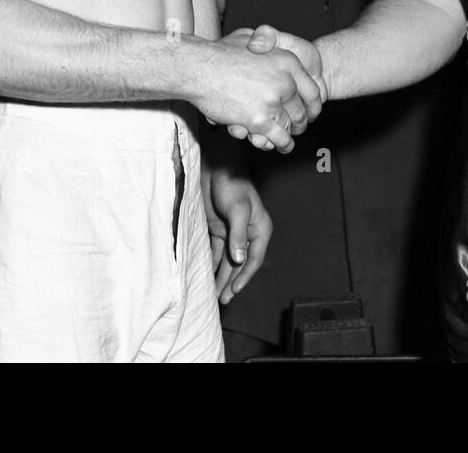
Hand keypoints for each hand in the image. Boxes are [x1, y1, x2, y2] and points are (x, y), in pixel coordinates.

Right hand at [190, 34, 321, 152]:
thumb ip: (265, 41)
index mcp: (288, 62)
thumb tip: (267, 43)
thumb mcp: (250, 37)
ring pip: (291, 125)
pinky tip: (282, 146)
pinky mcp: (259, 120)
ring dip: (292, 135)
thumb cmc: (219, 52)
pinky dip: (282, 144)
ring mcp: (272, 102)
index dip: (313, 104)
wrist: (198, 67)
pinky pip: (278, 137)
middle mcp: (285, 82)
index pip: (312, 89)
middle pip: (302, 110)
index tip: (310, 110)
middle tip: (299, 128)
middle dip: (302, 122)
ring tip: (290, 140)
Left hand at [203, 166, 271, 303]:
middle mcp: (248, 233)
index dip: (244, 276)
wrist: (215, 167)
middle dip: (232, 282)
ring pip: (228, 261)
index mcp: (260, 229)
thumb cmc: (232, 184)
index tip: (234, 291)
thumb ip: (238, 234)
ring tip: (215, 295)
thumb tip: (239, 259)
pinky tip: (208, 277)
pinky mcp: (219, 229)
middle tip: (223, 300)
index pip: (253, 259)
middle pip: (240, 264)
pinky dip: (213, 264)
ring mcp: (233, 232)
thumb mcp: (238, 208)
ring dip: (222, 277)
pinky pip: (217, 252)